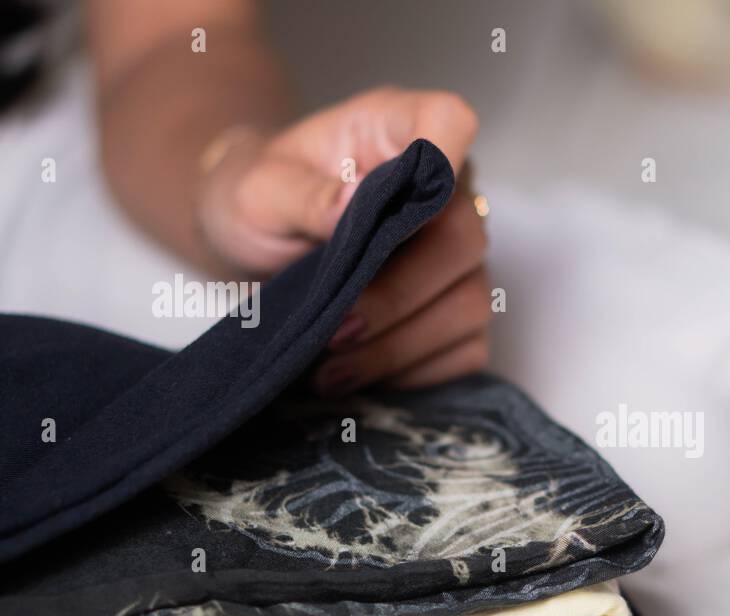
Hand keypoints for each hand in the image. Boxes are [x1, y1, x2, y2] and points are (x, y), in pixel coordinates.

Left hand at [195, 86, 491, 393]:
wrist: (254, 239)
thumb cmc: (259, 199)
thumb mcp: (257, 188)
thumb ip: (303, 194)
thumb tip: (353, 202)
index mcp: (399, 131)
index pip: (450, 122)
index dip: (440, 160)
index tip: (399, 206)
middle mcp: (445, 189)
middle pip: (463, 240)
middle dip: (397, 296)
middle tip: (335, 330)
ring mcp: (458, 253)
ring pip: (468, 304)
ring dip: (401, 347)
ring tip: (333, 371)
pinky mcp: (456, 306)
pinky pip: (465, 349)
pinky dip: (415, 370)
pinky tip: (364, 373)